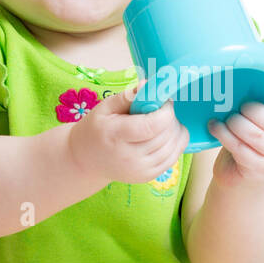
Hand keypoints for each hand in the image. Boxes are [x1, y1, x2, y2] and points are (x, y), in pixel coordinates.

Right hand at [67, 86, 188, 184]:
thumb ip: (127, 96)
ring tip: (166, 122)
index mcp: (116, 135)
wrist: (87, 159)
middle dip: (171, 119)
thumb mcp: (105, 108)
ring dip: (176, 131)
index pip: (152, 125)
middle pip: (164, 136)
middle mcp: (128, 157)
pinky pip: (172, 160)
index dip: (165, 112)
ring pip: (172, 148)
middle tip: (164, 110)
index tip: (164, 103)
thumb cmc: (97, 129)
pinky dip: (176, 145)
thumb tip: (147, 86)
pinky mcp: (146, 177)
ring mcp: (139, 170)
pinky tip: (170, 135)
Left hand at [207, 87, 263, 189]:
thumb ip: (260, 110)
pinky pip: (240, 148)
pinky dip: (224, 135)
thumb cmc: (249, 144)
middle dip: (250, 110)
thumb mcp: (259, 126)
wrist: (242, 181)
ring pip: (254, 136)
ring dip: (234, 123)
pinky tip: (214, 127)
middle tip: (238, 107)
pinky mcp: (260, 171)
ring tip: (222, 119)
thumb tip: (240, 87)